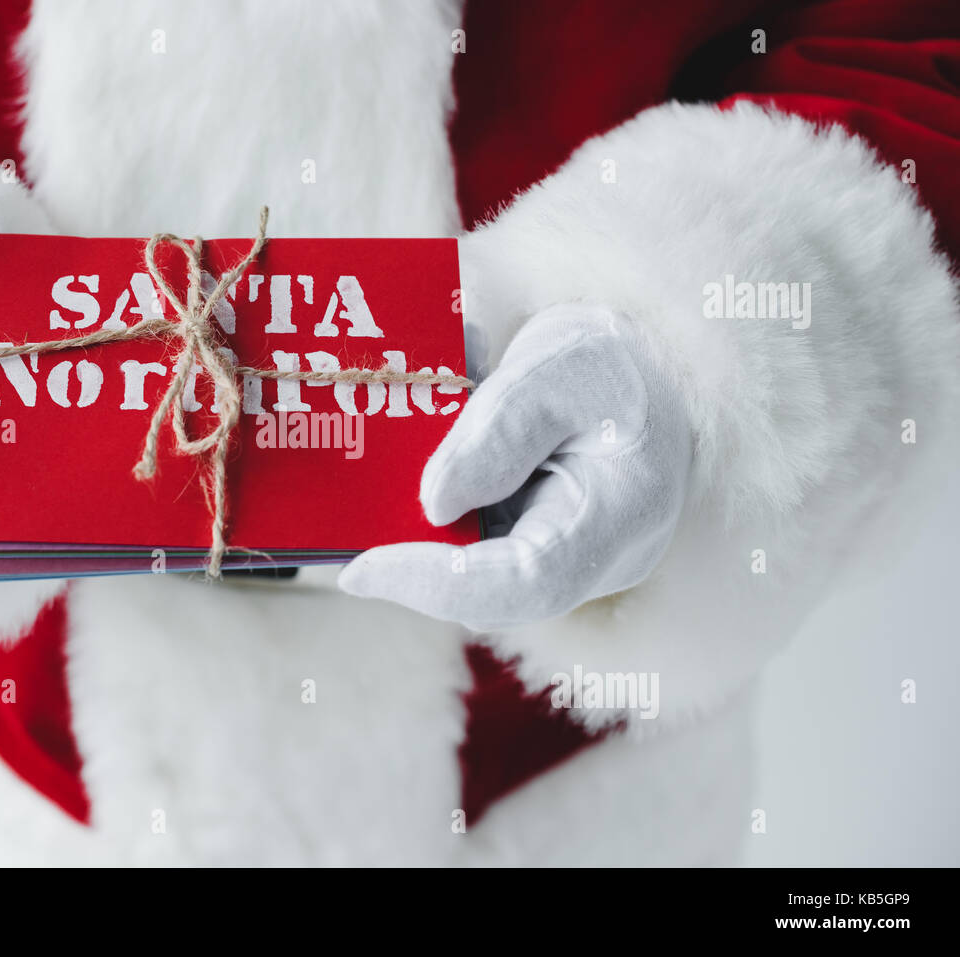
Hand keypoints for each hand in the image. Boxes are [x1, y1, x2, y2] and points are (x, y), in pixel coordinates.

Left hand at [338, 303, 692, 629]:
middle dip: (411, 560)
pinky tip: (411, 450)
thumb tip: (433, 504)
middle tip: (342, 528)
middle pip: (490, 589)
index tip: (363, 567)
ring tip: (376, 466)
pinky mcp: (535, 547)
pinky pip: (475, 544)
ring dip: (415, 527)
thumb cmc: (611, 362)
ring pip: (474, 569)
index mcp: (622, 517)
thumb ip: (501, 431)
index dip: (440, 583)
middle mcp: (597, 559)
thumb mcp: (561, 368)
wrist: (642, 366)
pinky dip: (435, 506)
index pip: (528, 582)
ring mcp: (566, 560)